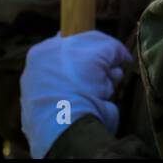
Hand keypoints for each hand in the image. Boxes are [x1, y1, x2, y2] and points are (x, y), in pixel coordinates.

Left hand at [20, 31, 131, 157]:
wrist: (69, 123)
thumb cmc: (77, 79)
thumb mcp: (99, 49)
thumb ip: (111, 46)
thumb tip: (121, 55)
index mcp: (41, 54)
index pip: (71, 38)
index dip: (93, 43)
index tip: (106, 50)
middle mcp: (43, 72)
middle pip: (84, 58)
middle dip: (101, 63)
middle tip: (109, 67)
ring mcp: (52, 93)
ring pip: (90, 76)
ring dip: (105, 77)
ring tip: (106, 84)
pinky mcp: (64, 111)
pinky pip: (91, 94)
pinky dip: (101, 94)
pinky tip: (103, 97)